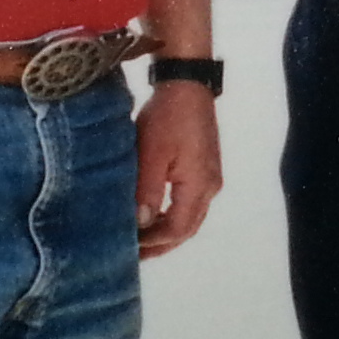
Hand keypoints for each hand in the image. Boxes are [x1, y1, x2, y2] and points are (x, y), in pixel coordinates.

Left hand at [132, 78, 222, 258]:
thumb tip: (141, 223)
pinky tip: (153, 214)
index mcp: (199, 186)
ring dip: (166, 231)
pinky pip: (189, 203)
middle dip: (161, 244)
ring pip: (190, 217)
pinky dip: (172, 215)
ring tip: (141, 240)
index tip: (128, 247)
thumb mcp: (152, 154)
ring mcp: (210, 177)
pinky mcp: (204, 167)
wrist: (187, 83)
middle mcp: (210, 187)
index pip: (177, 229)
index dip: (154, 242)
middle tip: (134, 255)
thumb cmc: (168, 118)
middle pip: (187, 228)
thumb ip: (147, 190)